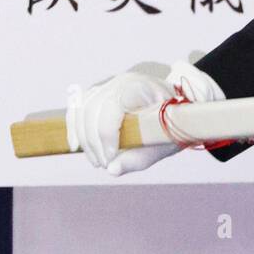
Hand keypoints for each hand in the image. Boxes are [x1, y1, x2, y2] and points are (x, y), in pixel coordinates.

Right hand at [67, 53, 223, 175]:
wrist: (179, 107)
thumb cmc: (172, 125)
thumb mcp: (163, 143)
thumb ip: (140, 158)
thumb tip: (111, 171)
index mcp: (141, 88)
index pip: (111, 108)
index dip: (106, 135)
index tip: (110, 159)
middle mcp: (122, 82)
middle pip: (93, 110)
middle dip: (94, 141)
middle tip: (104, 164)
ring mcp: (109, 85)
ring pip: (83, 109)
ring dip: (84, 138)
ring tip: (97, 160)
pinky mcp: (100, 93)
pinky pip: (79, 107)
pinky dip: (74, 127)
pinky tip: (75, 145)